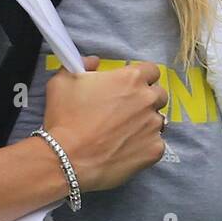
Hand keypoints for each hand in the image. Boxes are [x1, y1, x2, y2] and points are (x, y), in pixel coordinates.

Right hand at [43, 55, 168, 191]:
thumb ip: (82, 65)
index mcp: (130, 78)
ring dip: (144, 124)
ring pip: (157, 121)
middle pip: (159, 95)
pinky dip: (143, 146)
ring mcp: (153, 126)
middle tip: (124, 111)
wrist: (67, 158)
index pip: (151, 70)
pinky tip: (123, 149)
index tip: (129, 86)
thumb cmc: (64, 118)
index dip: (140, 77)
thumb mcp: (62, 81)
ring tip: (121, 134)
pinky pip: (155, 144)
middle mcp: (147, 99)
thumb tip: (93, 62)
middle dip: (145, 100)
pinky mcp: (154, 150)